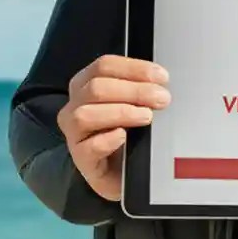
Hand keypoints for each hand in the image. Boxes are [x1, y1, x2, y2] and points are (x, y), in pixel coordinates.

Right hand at [58, 54, 170, 201]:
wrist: (121, 172)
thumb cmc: (128, 134)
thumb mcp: (134, 105)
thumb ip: (143, 89)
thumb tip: (162, 82)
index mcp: (87, 84)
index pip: (104, 66)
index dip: (134, 68)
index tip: (161, 76)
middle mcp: (75, 105)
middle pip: (97, 88)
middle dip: (134, 91)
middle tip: (162, 99)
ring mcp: (74, 133)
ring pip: (86, 114)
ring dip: (121, 112)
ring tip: (146, 117)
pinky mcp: (81, 159)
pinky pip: (88, 147)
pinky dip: (107, 140)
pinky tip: (123, 137)